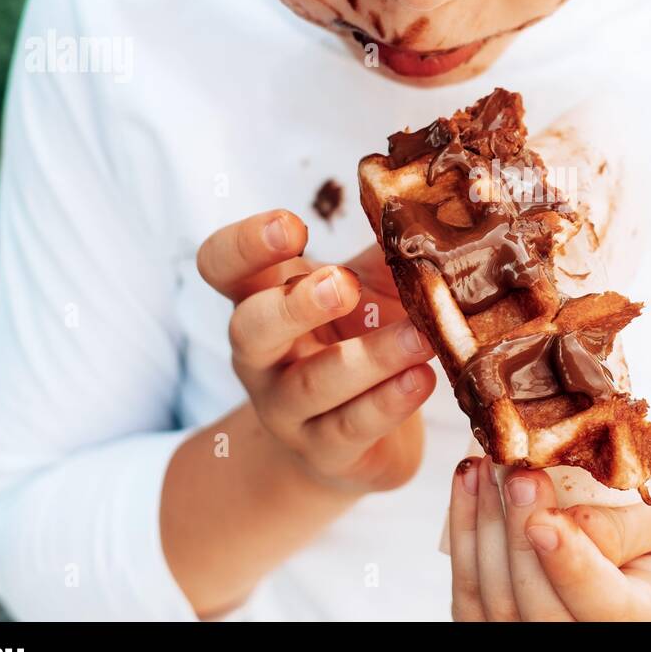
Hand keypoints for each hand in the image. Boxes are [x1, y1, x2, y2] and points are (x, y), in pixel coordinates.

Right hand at [196, 208, 437, 493]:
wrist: (354, 442)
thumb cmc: (358, 339)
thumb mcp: (369, 285)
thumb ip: (387, 247)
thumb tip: (428, 198)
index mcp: (261, 299)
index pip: (222, 265)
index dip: (244, 244)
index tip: (292, 226)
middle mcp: (262, 356)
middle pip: (250, 328)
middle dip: (294, 306)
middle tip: (344, 285)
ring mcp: (288, 410)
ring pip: (314, 385)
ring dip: (368, 358)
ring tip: (419, 336)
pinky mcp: (327, 453)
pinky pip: (350, 429)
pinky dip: (388, 404)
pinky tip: (421, 380)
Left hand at [448, 457, 650, 620]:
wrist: (628, 555)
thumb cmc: (648, 536)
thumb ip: (626, 524)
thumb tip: (573, 520)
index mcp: (646, 620)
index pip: (605, 605)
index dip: (571, 567)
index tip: (545, 521)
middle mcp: (586, 638)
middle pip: (541, 611)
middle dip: (519, 540)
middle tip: (515, 476)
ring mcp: (533, 636)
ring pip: (497, 603)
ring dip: (485, 527)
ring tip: (488, 466)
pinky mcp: (493, 625)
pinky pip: (469, 592)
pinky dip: (464, 532)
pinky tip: (469, 481)